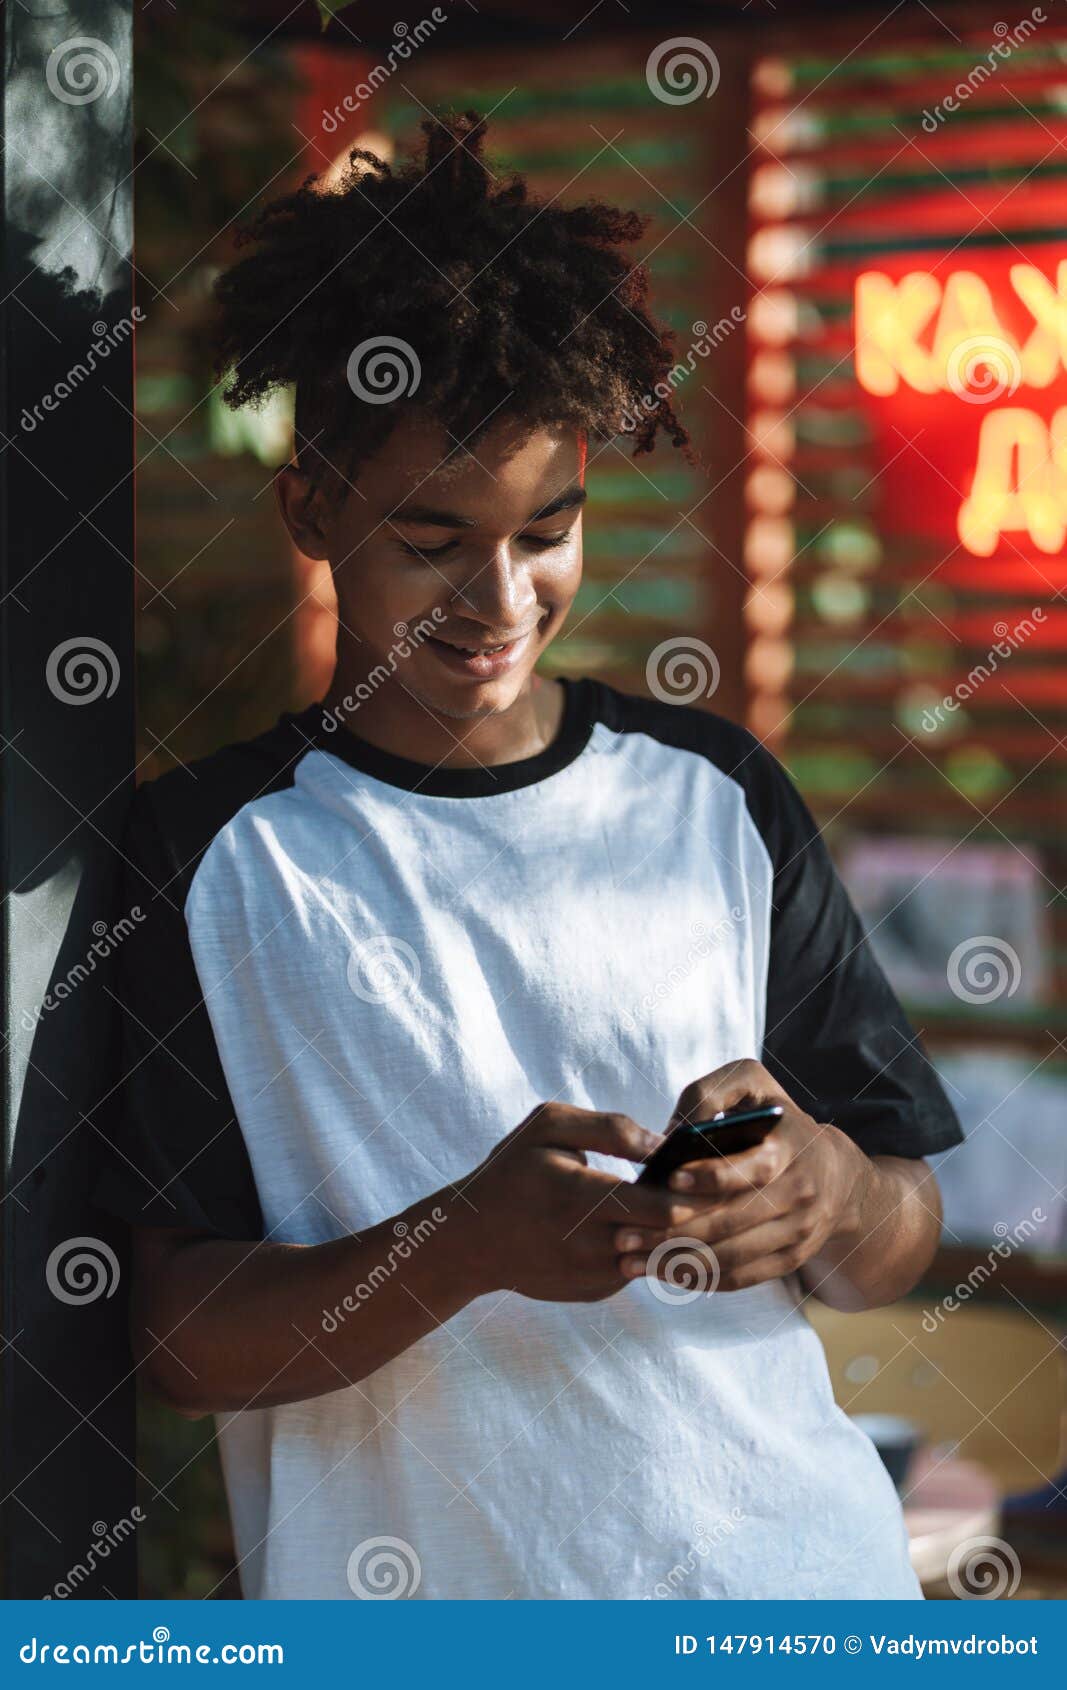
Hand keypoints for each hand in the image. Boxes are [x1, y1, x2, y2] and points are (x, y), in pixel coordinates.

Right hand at [465, 1103, 698, 1302]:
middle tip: (694, 1185)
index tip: (693, 1169)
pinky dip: (647, 1248)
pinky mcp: (597, 1291)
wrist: (472, 1240)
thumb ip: (609, 1128)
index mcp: (580, 1197)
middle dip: (688, 1210)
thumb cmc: (512, 1172)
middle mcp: (591, 1244)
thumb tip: (662, 1144)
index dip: (686, 1189)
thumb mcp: (547, 1127)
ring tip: (667, 1202)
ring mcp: (596, 1274)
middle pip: (668, 1234)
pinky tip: (637, 1224)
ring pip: (659, 1253)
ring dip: (670, 1231)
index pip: (660, 1206)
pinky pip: (640, 1267)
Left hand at [613, 1060, 868, 1293]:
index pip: (748, 1170)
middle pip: (730, 1222)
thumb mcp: (753, 1085)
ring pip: (732, 1256)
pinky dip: (700, 1279)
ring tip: (629, 1260)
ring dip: (677, 1262)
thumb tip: (673, 1132)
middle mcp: (799, 1194)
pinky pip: (742, 1277)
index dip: (708, 1178)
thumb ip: (711, 1093)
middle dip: (671, 1231)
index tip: (668, 1179)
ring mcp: (798, 1232)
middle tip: (621, 1236)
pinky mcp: (791, 1259)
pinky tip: (662, 1272)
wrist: (835, 1175)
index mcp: (789, 1147)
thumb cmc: (775, 1121)